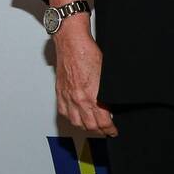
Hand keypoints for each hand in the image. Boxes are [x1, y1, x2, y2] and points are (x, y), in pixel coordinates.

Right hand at [53, 21, 117, 135]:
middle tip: (105, 130)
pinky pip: (64, 112)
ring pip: (76, 122)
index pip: (103, 122)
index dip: (110, 130)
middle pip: (89, 126)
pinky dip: (71, 118)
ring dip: (85, 126)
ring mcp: (68, 97)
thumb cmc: (88, 53)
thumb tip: (110, 104)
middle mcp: (78, 99)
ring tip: (92, 125)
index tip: (113, 131)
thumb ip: (107, 93)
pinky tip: (76, 116)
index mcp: (92, 96)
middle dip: (99, 130)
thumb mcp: (106, 75)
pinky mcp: (60, 92)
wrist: (72, 42)